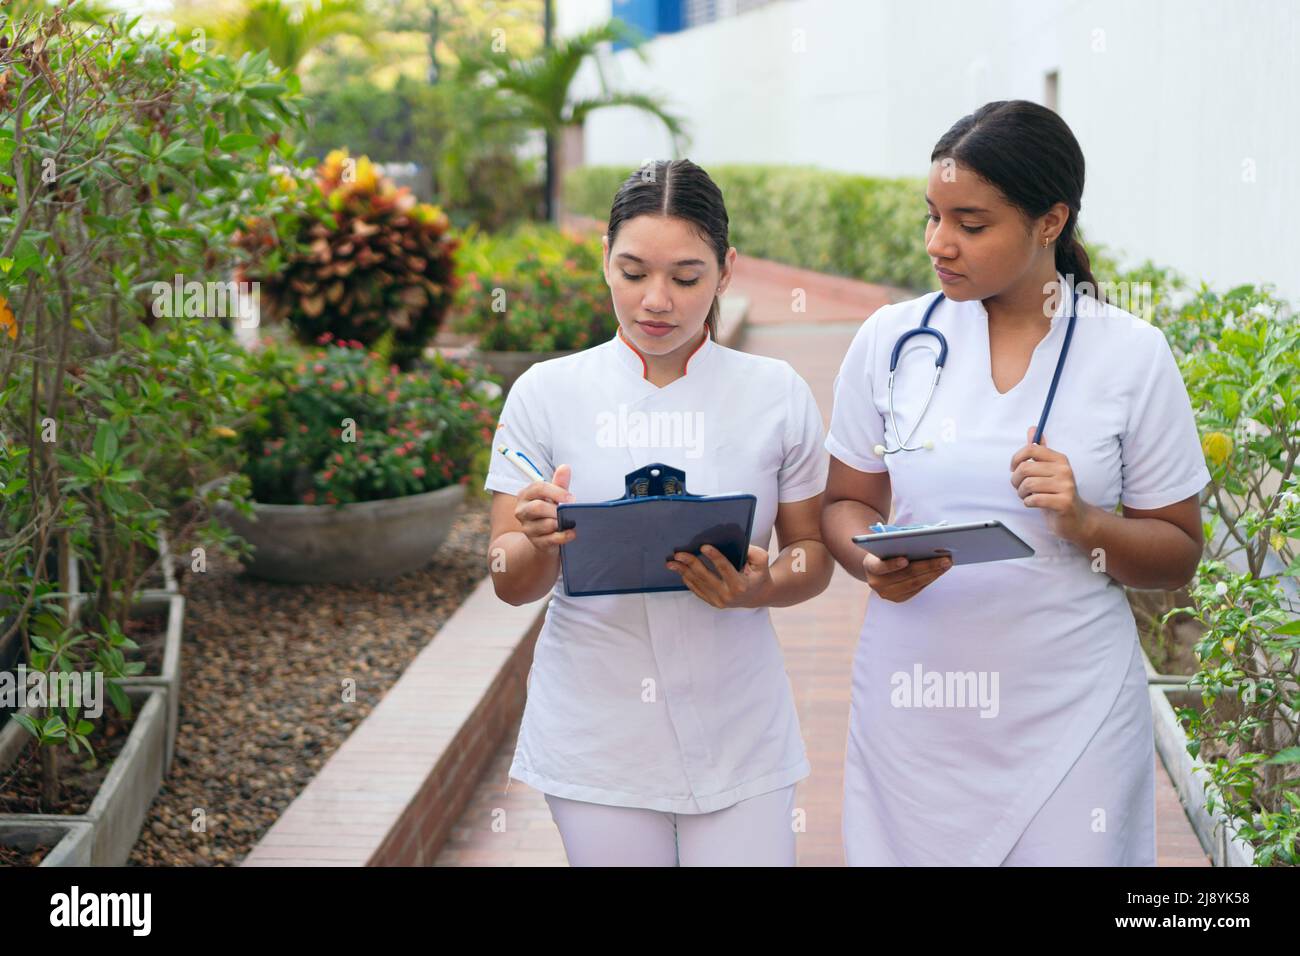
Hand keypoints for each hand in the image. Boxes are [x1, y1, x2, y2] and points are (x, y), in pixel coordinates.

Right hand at [514, 463, 576, 552]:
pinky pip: (550, 539)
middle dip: (556, 509)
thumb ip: (559, 483)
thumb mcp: (555, 496)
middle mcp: (522, 511)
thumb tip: (565, 467)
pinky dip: (563, 536)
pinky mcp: (536, 542)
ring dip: (560, 523)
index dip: (556, 491)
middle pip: (537, 507)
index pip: (538, 488)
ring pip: (544, 525)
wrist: (544, 537)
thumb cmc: (549, 511)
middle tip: (571, 510)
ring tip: (572, 521)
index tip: (572, 498)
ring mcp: (528, 528)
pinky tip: (572, 533)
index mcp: (526, 495)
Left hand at [666, 544, 772, 608]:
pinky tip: (680, 571)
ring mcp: (719, 601)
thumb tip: (736, 544)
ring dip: (683, 572)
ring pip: (698, 584)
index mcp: (740, 585)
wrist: (758, 595)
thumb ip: (753, 552)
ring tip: (672, 563)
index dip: (714, 557)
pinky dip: (688, 580)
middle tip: (679, 553)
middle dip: (691, 563)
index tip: (703, 546)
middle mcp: (728, 595)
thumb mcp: (762, 561)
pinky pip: (697, 591)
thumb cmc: (758, 574)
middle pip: (706, 577)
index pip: (725, 569)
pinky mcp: (713, 603)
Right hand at [861, 550, 950, 601]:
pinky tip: (940, 570)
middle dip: (927, 566)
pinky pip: (917, 589)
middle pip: (904, 576)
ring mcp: (887, 593)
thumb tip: (927, 540)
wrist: (875, 566)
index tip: (905, 559)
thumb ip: (899, 542)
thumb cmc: (885, 549)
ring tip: (947, 563)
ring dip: (933, 573)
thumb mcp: (886, 543)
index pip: (880, 567)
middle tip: (945, 559)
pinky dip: (929, 579)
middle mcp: (876, 583)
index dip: (892, 564)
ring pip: (914, 584)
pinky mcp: (898, 598)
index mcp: (869, 566)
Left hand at [1009, 427, 1095, 542]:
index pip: (1031, 449)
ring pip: (1028, 484)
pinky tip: (1033, 503)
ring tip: (1026, 496)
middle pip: (1025, 468)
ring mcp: (1066, 486)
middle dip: (1015, 480)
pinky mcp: (1064, 502)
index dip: (1016, 459)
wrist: (1075, 517)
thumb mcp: (1048, 470)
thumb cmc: (1056, 492)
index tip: (1013, 468)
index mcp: (1059, 459)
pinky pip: (1035, 499)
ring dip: (1021, 493)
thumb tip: (1032, 429)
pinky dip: (1028, 502)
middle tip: (1019, 487)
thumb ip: (1039, 451)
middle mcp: (1064, 470)